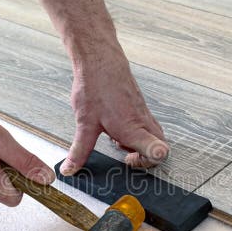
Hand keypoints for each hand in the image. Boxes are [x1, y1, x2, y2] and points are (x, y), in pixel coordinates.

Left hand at [60, 51, 168, 174]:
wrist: (101, 61)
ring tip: (120, 143)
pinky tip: (117, 130)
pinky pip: (147, 127)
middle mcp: (143, 123)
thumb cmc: (96, 87)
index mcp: (132, 129)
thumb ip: (79, 151)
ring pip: (154, 137)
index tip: (129, 164)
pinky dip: (137, 134)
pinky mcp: (140, 108)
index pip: (158, 152)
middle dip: (146, 159)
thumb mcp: (84, 124)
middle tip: (126, 158)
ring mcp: (144, 115)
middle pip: (161, 149)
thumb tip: (70, 169)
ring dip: (141, 146)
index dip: (150, 163)